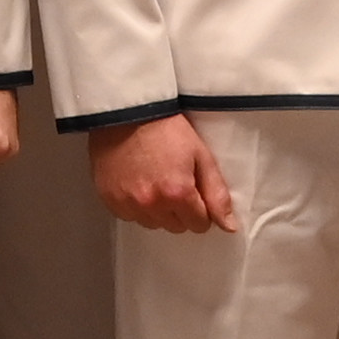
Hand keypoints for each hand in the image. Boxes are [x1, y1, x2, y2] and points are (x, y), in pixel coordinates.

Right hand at [89, 113, 234, 233]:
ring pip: (152, 223)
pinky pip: (129, 216)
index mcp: (177, 193)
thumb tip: (229, 226)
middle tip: (174, 182)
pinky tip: (137, 184)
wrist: (128, 112)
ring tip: (154, 182)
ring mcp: (127, 203)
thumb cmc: (168, 130)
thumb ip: (217, 194)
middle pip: (175, 227)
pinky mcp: (109, 199)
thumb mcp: (201, 156)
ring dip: (157, 210)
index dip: (201, 208)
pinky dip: (135, 206)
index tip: (194, 189)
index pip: (199, 225)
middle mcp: (151, 204)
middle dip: (180, 211)